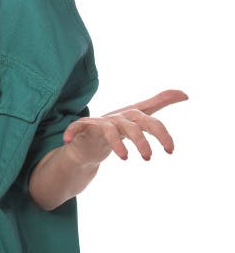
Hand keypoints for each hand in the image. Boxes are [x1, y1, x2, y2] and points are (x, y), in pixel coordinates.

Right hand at [61, 89, 188, 166]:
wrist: (91, 140)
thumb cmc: (117, 127)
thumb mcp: (140, 116)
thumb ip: (160, 103)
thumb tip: (185, 93)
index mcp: (132, 116)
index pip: (150, 122)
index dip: (162, 134)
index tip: (171, 151)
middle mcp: (116, 118)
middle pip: (131, 125)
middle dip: (141, 139)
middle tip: (148, 158)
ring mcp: (99, 123)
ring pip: (109, 130)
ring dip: (117, 144)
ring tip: (125, 158)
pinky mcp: (82, 128)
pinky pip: (77, 127)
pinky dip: (72, 131)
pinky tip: (68, 140)